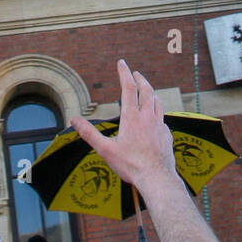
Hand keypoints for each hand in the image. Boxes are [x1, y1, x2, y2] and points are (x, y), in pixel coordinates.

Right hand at [71, 58, 176, 196]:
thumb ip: (89, 134)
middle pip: (146, 90)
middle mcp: (148, 117)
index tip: (122, 62)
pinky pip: (163, 118)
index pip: (128, 88)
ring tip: (147, 90)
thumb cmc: (131, 165)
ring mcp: (159, 125)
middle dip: (140, 79)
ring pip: (157, 102)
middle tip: (136, 72)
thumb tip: (73, 120)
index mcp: (132, 118)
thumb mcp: (105, 150)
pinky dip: (157, 112)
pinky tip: (155, 117)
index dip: (125, 73)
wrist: (157, 178)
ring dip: (151, 92)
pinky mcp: (167, 135)